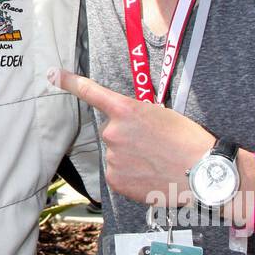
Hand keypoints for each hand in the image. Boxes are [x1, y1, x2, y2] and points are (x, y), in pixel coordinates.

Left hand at [48, 68, 214, 204]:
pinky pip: (119, 174)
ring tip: (158, 162)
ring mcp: (112, 157)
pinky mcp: (115, 179)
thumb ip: (136, 117)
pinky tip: (151, 175)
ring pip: (117, 155)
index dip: (70, 82)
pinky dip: (132, 176)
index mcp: (125, 110)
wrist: (202, 173)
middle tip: (156, 145)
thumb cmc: (188, 140)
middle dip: (129, 138)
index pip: (92, 92)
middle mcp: (113, 131)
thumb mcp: (162, 115)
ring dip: (132, 158)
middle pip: (114, 132)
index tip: (52, 74)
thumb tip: (127, 127)